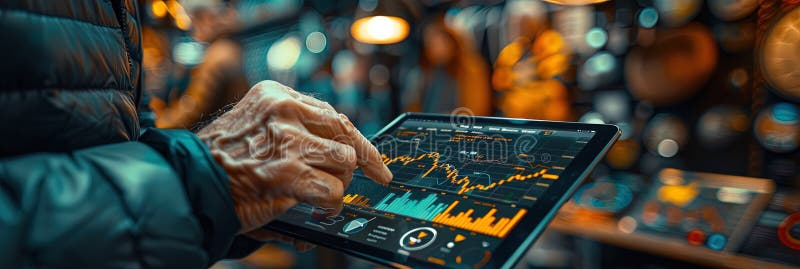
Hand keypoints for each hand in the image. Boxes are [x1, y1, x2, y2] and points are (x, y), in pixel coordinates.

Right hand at [197, 80, 391, 233]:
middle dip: (363, 160)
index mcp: (276, 96)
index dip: (355, 137)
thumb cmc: (218, 161)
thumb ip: (293, 132)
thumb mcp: (253, 127)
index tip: (371, 155)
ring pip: (344, 161)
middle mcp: (284, 111)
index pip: (331, 113)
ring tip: (325, 197)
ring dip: (339, 183)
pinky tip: (321, 210)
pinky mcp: (289, 173)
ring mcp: (288, 141)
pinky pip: (332, 190)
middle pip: (346, 132)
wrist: (188, 183)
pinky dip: (331, 205)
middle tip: (375, 176)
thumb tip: (337, 153)